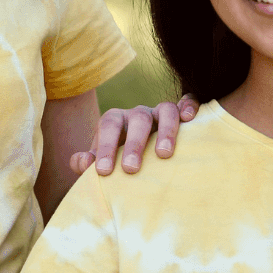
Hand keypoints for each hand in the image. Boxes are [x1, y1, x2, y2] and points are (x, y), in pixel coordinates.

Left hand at [70, 96, 197, 175]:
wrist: (144, 159)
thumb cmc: (120, 163)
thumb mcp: (101, 164)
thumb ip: (86, 164)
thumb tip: (82, 162)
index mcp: (116, 121)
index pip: (108, 126)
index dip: (105, 147)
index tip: (104, 171)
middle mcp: (138, 114)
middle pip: (138, 119)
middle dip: (134, 144)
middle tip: (131, 169)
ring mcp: (161, 113)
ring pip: (165, 110)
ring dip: (166, 130)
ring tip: (163, 154)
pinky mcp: (182, 114)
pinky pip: (189, 101)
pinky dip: (189, 105)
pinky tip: (190, 119)